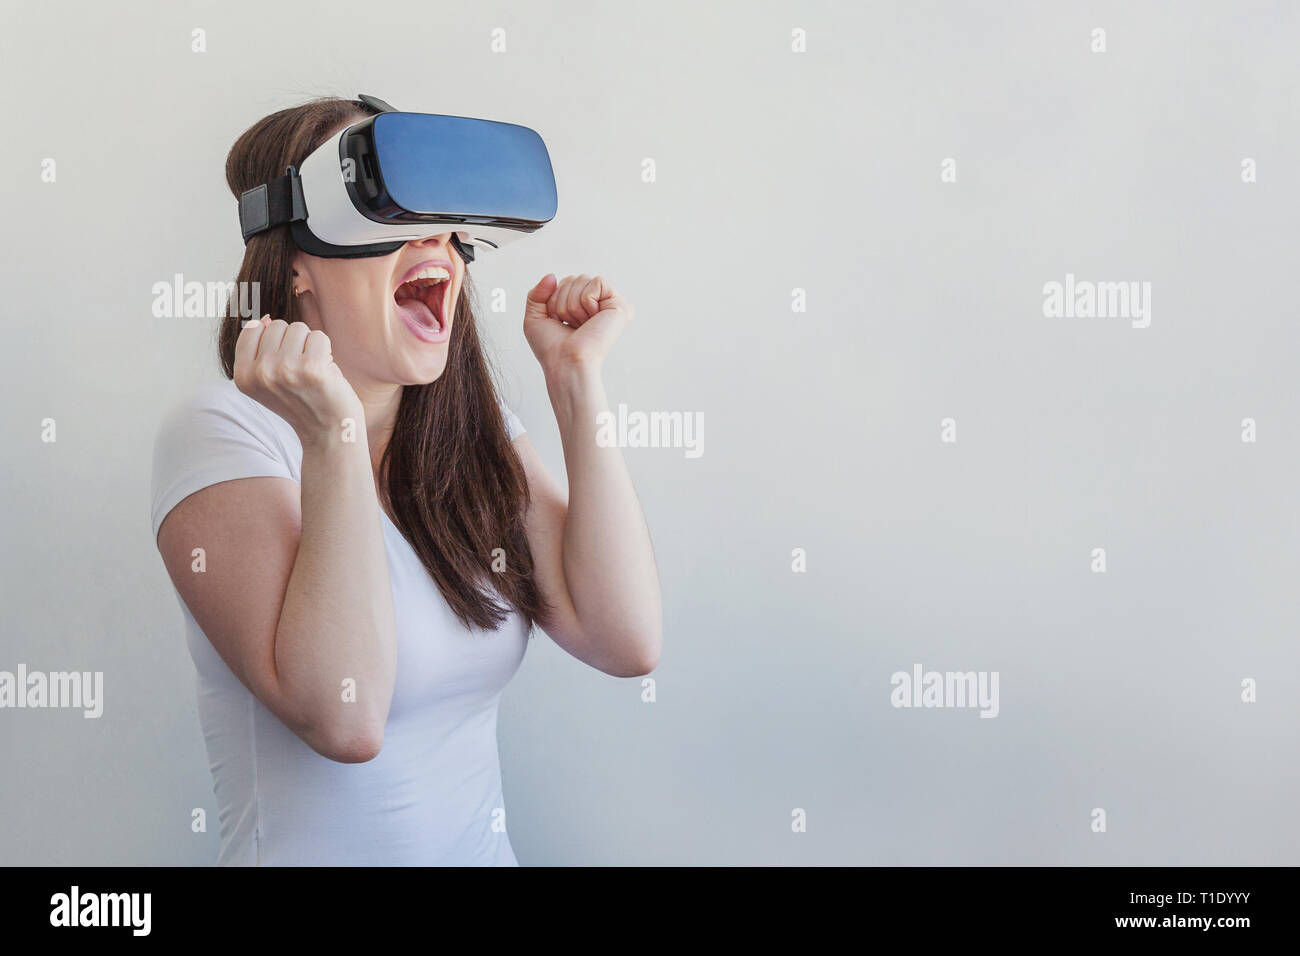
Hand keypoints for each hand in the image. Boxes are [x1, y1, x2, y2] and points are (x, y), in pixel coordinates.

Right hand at [233, 316, 362, 444]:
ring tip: (312, 372)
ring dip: (310, 347)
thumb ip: (259, 350)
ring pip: (298, 328)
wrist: (328, 433)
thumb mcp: (267, 380)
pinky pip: (319, 336)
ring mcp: (284, 369)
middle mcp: (260, 372)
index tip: (283, 366)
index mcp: (243, 376)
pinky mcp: (311, 367)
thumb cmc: (302, 402)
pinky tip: (325, 374)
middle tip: (300, 372)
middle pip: (277, 325)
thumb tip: (264, 318)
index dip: (274, 342)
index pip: (252, 328)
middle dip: (293, 343)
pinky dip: (326, 351)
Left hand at [523, 274, 633, 377]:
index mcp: (584, 308)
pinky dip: (587, 300)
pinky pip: (597, 282)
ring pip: (584, 279)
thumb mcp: (535, 317)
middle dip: (563, 300)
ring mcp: (611, 306)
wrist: (564, 362)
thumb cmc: (552, 349)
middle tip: (570, 325)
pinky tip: (592, 320)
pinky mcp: (620, 306)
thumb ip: (537, 293)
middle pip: (574, 278)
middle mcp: (600, 305)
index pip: (566, 282)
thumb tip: (552, 276)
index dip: (555, 299)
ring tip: (581, 325)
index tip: (559, 322)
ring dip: (573, 304)